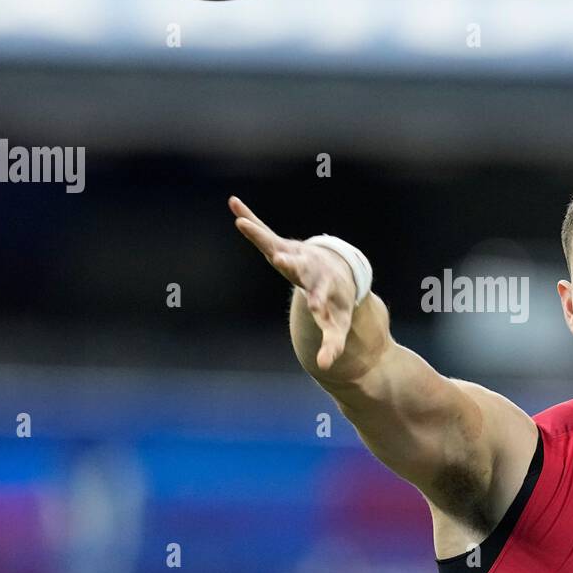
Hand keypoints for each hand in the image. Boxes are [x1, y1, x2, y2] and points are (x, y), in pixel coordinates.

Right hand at [229, 195, 356, 369]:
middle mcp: (308, 269)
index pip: (321, 297)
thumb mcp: (337, 324)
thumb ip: (333, 345)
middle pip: (300, 267)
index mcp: (323, 289)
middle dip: (291, 264)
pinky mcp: (281, 246)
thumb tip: (324, 369)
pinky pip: (263, 232)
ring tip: (241, 224)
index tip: (316, 307)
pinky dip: (249, 218)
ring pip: (275, 244)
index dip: (319, 302)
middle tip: (281, 259)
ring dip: (259, 235)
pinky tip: (233, 204)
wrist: (339, 270)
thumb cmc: (336, 302)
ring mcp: (293, 255)